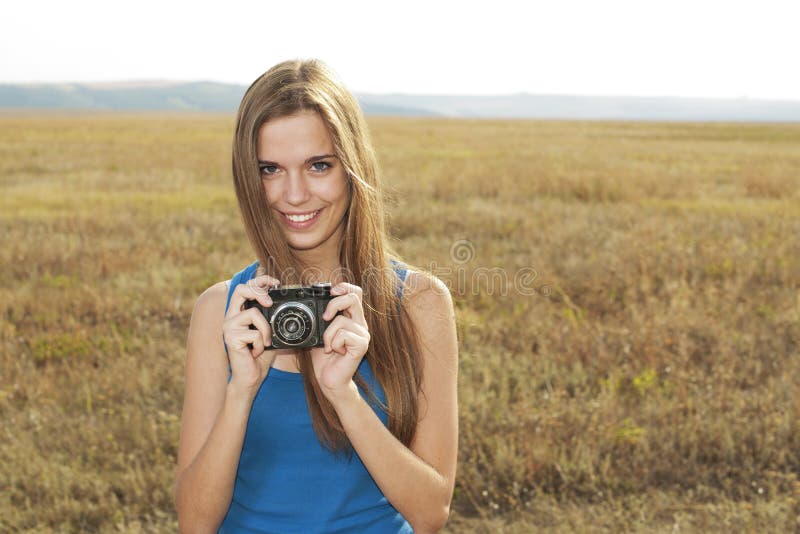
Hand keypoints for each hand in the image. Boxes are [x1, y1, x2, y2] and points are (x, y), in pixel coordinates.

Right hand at [222, 275, 279, 397]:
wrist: (250, 377)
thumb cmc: (260, 355)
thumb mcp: (270, 332)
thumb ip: (273, 318)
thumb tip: (288, 304)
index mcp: (240, 312)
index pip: (246, 287)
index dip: (260, 280)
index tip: (275, 282)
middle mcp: (231, 316)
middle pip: (241, 289)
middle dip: (259, 291)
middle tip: (270, 303)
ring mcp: (229, 326)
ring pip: (253, 314)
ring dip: (266, 330)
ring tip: (264, 343)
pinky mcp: (230, 337)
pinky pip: (254, 333)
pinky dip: (261, 343)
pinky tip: (255, 352)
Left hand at [310, 282, 369, 401]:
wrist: (330, 380)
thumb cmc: (324, 357)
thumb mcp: (319, 332)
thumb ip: (321, 318)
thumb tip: (310, 303)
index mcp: (352, 318)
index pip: (355, 292)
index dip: (343, 287)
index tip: (330, 292)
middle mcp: (360, 324)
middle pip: (353, 298)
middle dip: (334, 304)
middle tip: (325, 317)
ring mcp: (363, 334)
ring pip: (341, 320)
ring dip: (327, 334)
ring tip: (328, 346)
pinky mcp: (361, 345)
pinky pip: (343, 335)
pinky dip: (333, 343)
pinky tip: (334, 352)